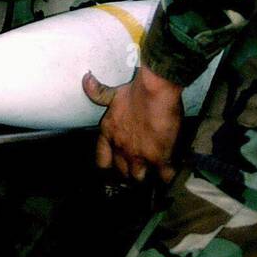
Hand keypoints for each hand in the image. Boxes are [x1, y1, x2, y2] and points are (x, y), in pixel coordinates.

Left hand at [83, 65, 183, 182]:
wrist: (154, 91)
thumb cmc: (135, 91)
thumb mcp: (112, 93)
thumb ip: (97, 92)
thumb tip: (86, 80)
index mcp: (109, 134)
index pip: (102, 161)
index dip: (109, 165)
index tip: (114, 165)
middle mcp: (121, 148)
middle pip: (121, 172)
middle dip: (128, 171)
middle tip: (136, 167)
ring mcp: (139, 155)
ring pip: (138, 177)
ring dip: (146, 174)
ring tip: (153, 171)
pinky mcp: (158, 158)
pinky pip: (163, 176)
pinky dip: (168, 175)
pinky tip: (171, 170)